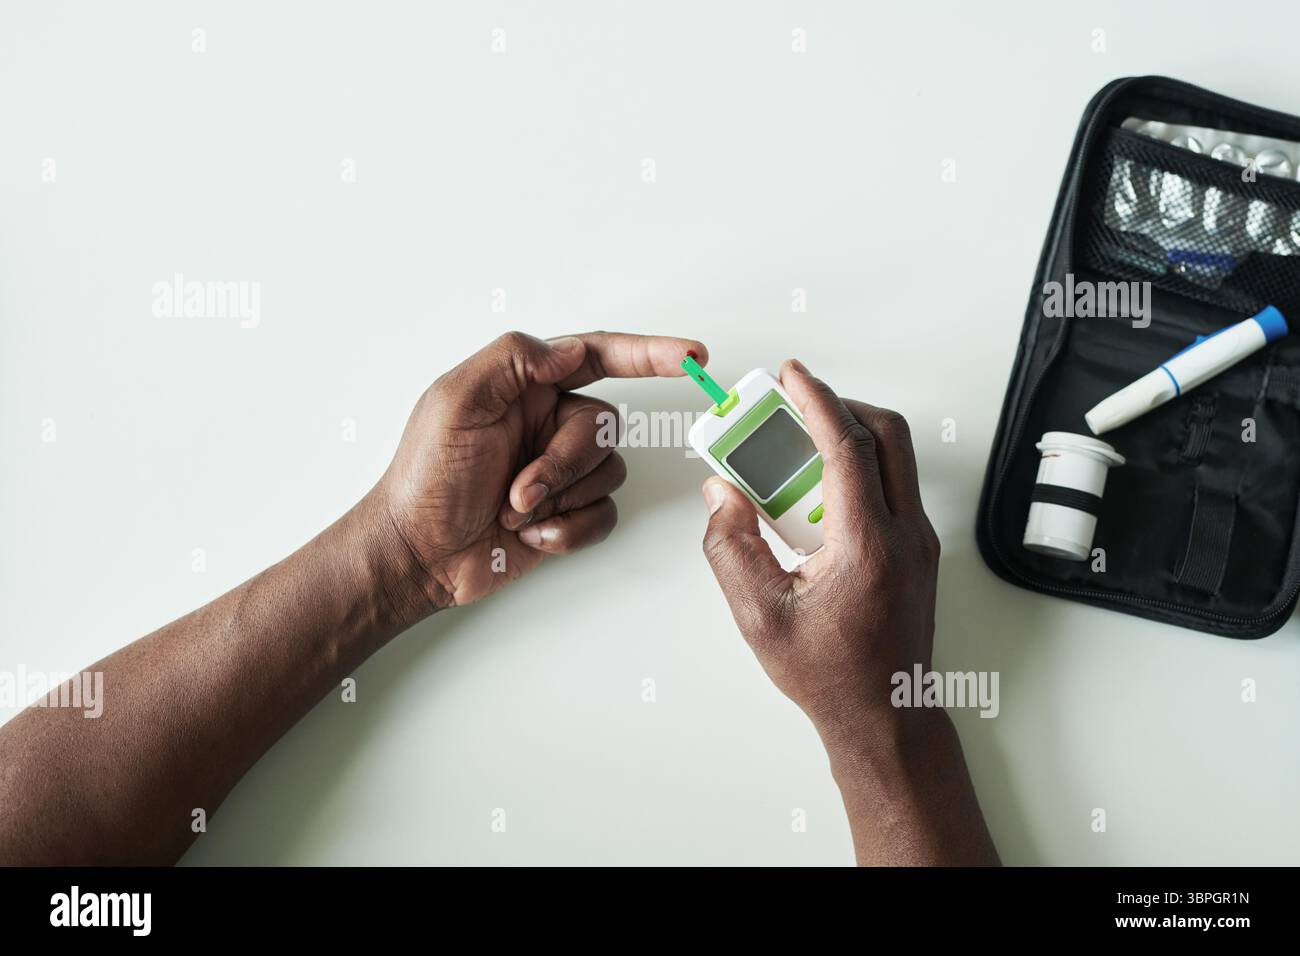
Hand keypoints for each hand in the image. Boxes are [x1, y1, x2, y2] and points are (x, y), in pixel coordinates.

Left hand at [371, 330, 704, 613]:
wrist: (417, 554)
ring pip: (610, 471)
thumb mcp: (454, 401)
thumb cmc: (424, 478)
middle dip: (565, 463)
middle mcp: (548, 422)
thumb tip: (570, 349)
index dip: (649, 353)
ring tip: (515, 511)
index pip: (599, 355)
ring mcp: (561, 470)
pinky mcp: (569, 512)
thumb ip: (513, 360)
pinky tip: (530, 534)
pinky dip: (568, 529)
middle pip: (605, 425)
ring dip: (562, 497)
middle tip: (519, 489)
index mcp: (525, 386)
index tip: (691, 356)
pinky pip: (605, 514)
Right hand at [699, 358, 938, 744]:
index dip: (817, 400)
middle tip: (792, 401)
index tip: (791, 374)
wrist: (886, 716)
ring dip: (849, 435)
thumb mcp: (759, 615)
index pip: (848, 447)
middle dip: (838, 404)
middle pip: (887, 434)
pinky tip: (815, 492)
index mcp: (870, 547)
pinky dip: (858, 467)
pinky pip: (892, 485)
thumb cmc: (830, 675)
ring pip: (896, 456)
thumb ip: (731, 547)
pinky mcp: (918, 549)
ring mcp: (920, 541)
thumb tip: (722, 493)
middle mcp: (906, 535)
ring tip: (796, 446)